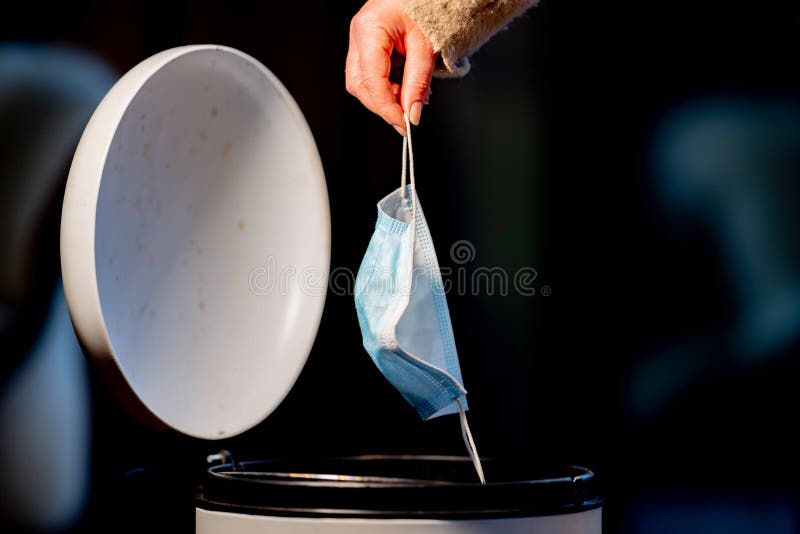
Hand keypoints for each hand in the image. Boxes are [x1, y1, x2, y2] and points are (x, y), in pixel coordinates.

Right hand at [346, 0, 435, 134]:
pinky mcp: (369, 43)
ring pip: (363, 81)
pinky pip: (372, 72)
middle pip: (361, 84)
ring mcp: (361, 38)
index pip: (371, 81)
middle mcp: (359, 33)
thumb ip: (418, 83)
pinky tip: (407, 85)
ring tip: (413, 96)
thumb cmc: (427, 4)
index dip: (387, 108)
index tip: (403, 124)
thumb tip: (412, 113)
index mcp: (369, 29)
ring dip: (387, 95)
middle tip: (407, 116)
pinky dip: (390, 84)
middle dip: (383, 104)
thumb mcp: (427, 46)